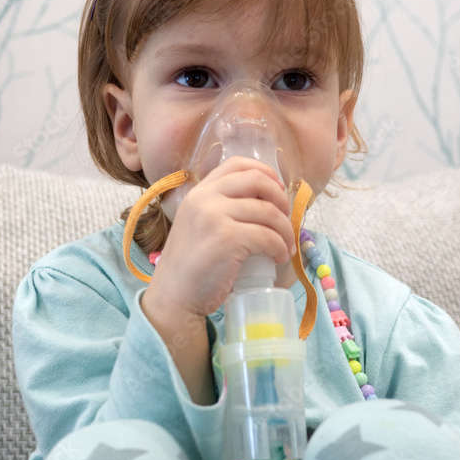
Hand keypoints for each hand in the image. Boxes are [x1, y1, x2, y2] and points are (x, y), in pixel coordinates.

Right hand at [141, 156, 295, 325]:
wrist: (174, 296)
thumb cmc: (191, 266)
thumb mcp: (199, 225)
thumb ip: (220, 210)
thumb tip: (265, 205)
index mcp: (199, 192)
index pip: (237, 163)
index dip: (265, 172)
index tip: (278, 190)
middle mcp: (205, 198)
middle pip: (258, 181)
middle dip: (281, 199)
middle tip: (286, 221)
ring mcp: (215, 216)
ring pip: (268, 212)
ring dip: (285, 230)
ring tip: (286, 246)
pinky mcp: (227, 239)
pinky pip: (267, 236)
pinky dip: (280, 247)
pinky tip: (279, 257)